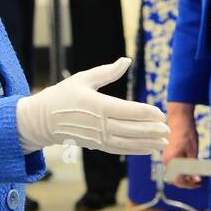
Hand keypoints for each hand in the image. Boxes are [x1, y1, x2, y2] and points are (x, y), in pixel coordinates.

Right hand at [15, 58, 168, 154]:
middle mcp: (98, 123)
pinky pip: (119, 149)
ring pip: (127, 142)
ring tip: (163, 142)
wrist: (41, 120)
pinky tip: (148, 149)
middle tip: (168, 129)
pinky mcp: (95, 145)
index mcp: (96, 105)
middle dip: (151, 130)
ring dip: (147, 143)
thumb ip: (106, 72)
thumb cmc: (62, 95)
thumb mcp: (82, 79)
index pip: (128, 110)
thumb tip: (126, 60)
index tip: (160, 113)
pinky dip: (135, 150)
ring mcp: (96, 137)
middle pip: (131, 128)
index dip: (146, 113)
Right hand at [162, 102, 200, 186]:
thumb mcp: (193, 152)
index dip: (188, 185)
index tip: (198, 184)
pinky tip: (190, 169)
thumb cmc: (187, 135)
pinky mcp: (168, 156)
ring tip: (195, 176)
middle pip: (174, 179)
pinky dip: (181, 171)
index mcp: (172, 160)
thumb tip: (197, 180)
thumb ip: (194, 167)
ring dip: (184, 177)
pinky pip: (173, 168)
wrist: (180, 121)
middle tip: (198, 182)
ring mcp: (166, 158)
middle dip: (186, 182)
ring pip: (174, 174)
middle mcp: (166, 161)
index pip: (178, 180)